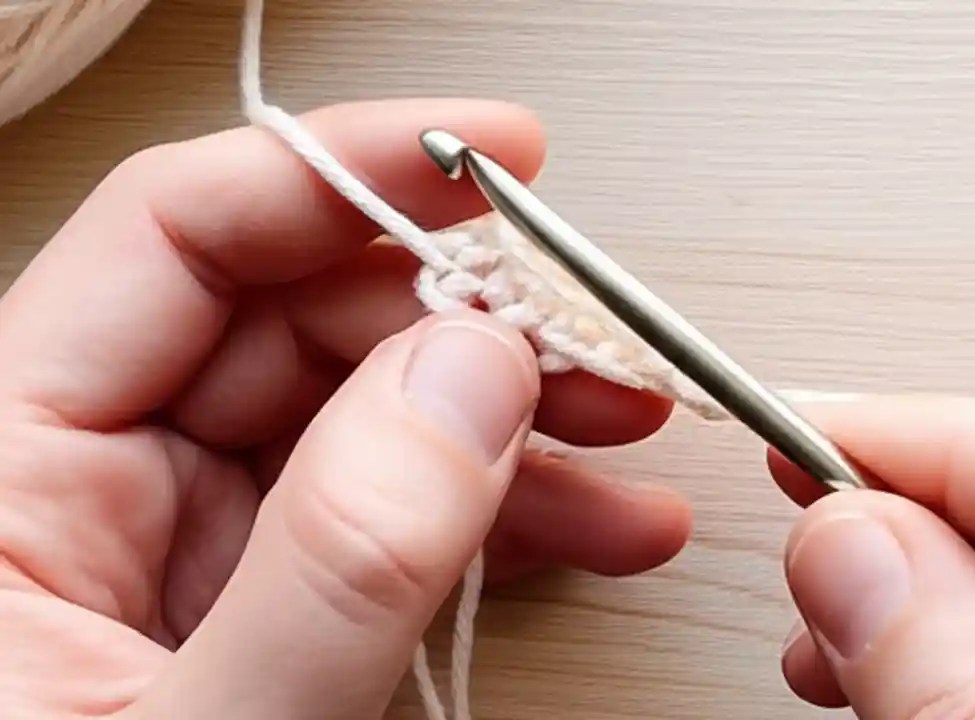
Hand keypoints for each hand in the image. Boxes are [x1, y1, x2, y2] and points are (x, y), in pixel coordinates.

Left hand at [0, 99, 690, 718]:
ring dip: (514, 415)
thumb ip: (336, 564)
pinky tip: (594, 522)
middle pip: (296, 319)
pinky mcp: (257, 602)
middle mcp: (85, 486)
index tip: (489, 162)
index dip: (341, 174)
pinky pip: (389, 508)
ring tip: (630, 440)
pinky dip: (502, 509)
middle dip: (468, 316)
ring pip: (365, 411)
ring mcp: (183, 546)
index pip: (177, 242)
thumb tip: (470, 379)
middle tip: (594, 340)